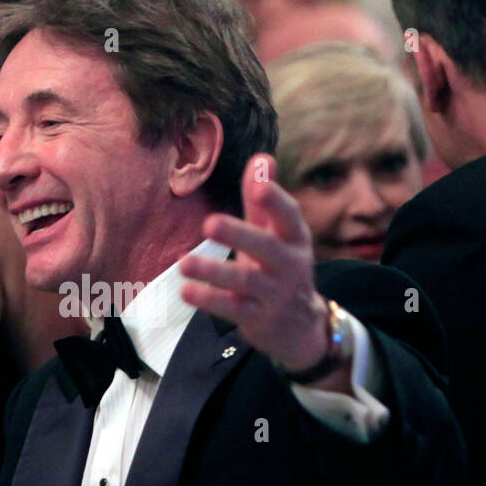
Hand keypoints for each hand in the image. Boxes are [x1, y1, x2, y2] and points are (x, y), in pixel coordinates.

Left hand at [179, 154, 336, 376]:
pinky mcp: (259, 318)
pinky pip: (233, 308)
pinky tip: (186, 291)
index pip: (289, 216)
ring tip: (184, 263)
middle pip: (266, 248)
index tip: (258, 184)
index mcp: (295, 239)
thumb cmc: (280, 269)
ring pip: (246, 280)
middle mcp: (290, 266)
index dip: (275, 200)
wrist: (301, 327)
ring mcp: (276, 294)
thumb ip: (264, 200)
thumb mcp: (276, 235)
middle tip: (209, 224)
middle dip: (239, 235)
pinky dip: (210, 300)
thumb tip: (261, 157)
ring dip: (214, 272)